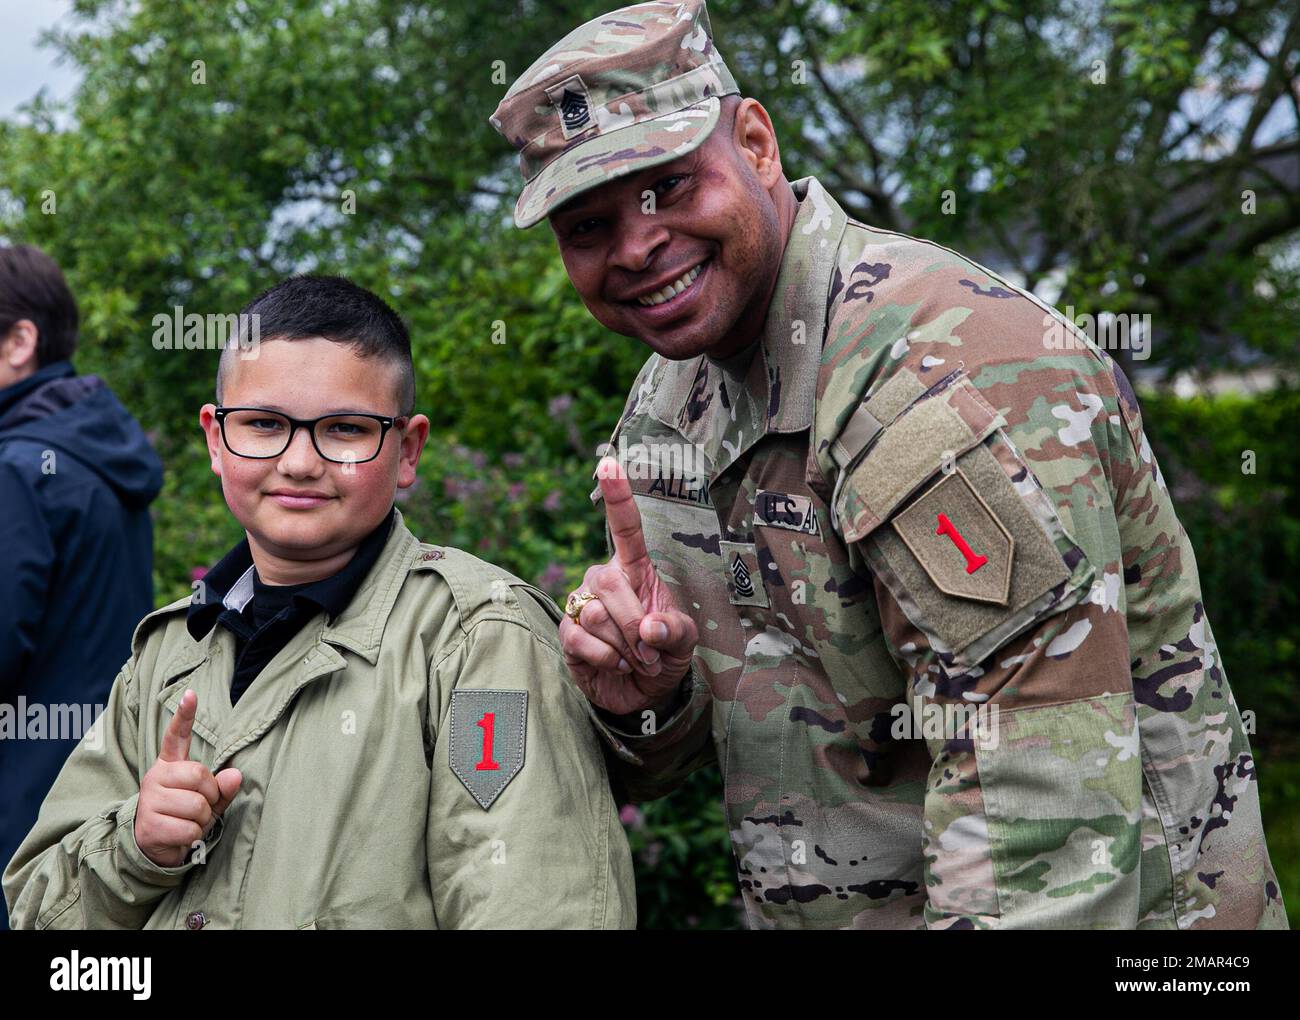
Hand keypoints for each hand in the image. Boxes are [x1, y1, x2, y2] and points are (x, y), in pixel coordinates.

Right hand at [135, 689, 241, 867]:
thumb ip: (222, 787)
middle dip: (210, 796)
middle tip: (201, 807)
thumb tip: (236, 775)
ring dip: (203, 820)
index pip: (176, 737)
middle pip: (199, 775)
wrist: (154, 847)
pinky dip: (194, 836)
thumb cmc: (183, 816)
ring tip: (189, 822)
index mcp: (169, 766)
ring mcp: (149, 800)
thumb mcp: (206, 800)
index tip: (191, 694)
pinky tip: (181, 836)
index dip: (184, 716)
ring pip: (197, 805)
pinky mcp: (148, 825)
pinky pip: (189, 828)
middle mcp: (155, 777)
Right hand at [560, 457, 698, 716]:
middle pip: (609, 581)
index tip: (609, 463)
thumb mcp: (684, 641)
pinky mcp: (568, 632)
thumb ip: (674, 631)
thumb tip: (650, 627)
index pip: (625, 528)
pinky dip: (605, 657)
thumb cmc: (664, 654)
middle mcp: (604, 579)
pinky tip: (614, 663)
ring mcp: (582, 604)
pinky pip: (580, 637)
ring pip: (595, 612)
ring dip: (624, 644)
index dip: (617, 496)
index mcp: (635, 569)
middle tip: (650, 650)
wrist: (643, 693)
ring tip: (635, 658)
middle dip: (634, 621)